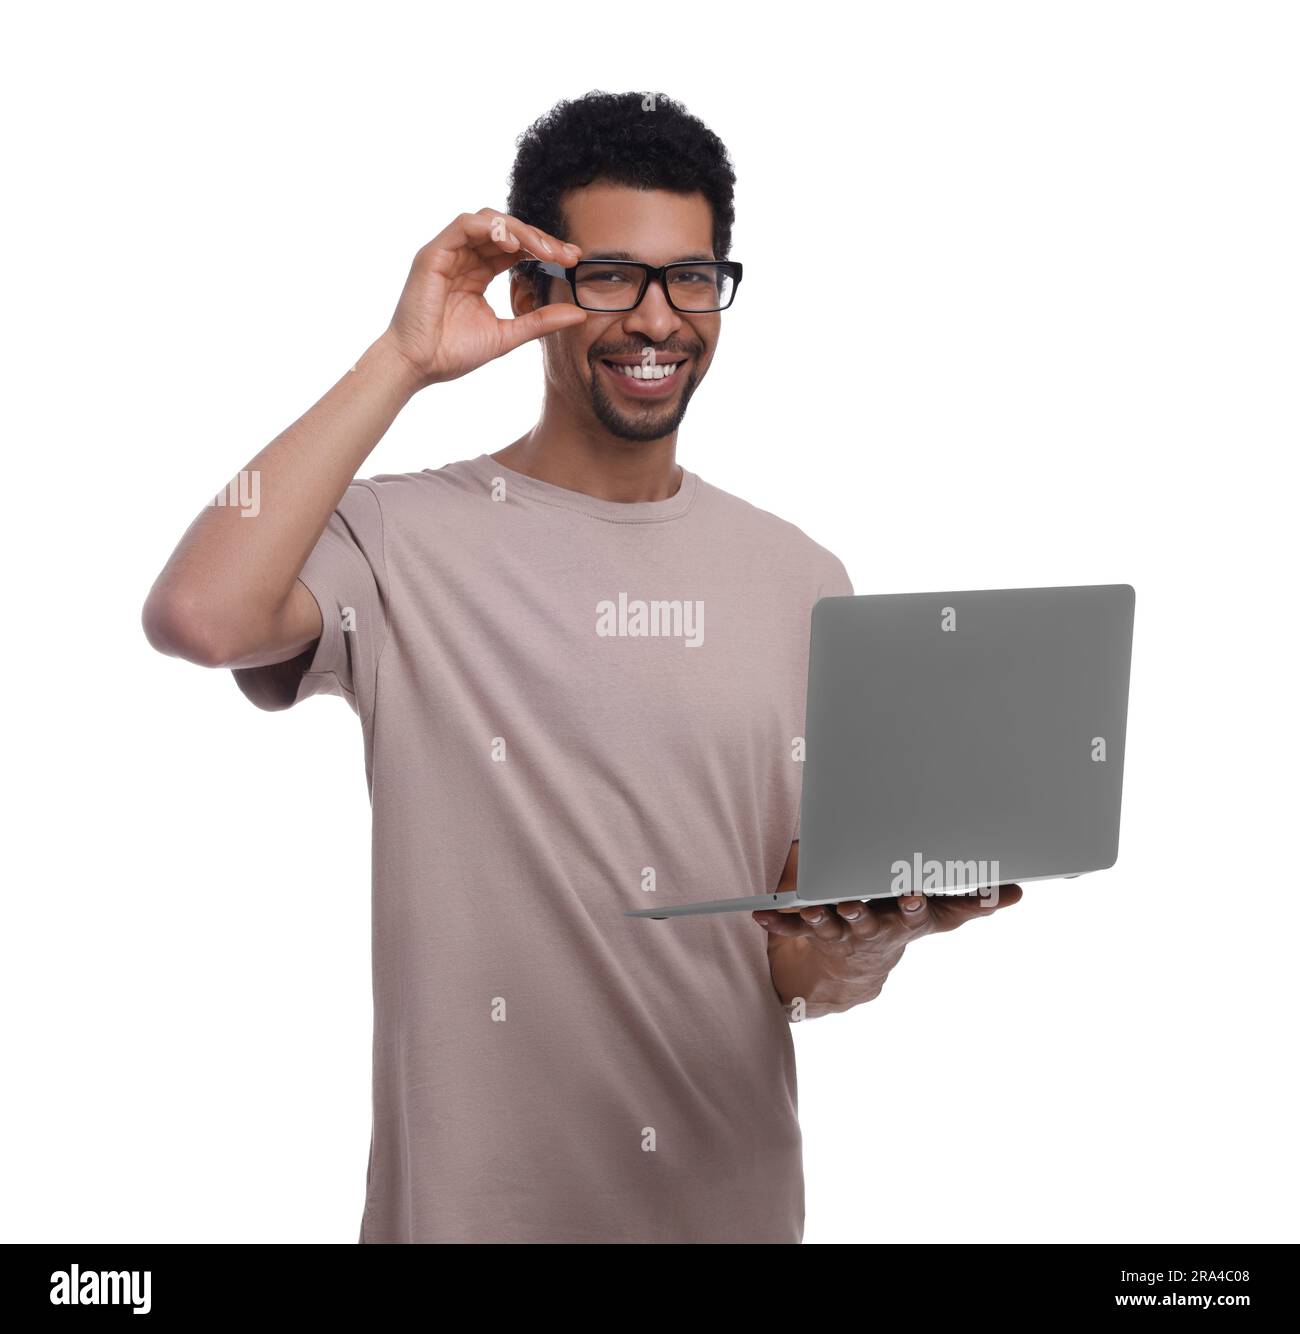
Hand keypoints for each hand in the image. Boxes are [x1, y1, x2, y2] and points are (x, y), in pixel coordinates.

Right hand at [383, 208, 587, 387]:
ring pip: (489, 221)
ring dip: (521, 231)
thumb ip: (540, 321)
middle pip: (507, 231)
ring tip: (545, 251)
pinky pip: (464, 225)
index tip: (572, 260)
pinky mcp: (434, 253)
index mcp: (478, 272)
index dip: (544, 249)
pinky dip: (491, 229)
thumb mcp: (508, 335)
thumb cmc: (453, 353)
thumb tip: (580, 314)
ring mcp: (448, 252)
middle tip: (567, 254)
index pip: (516, 249)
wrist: (418, 366)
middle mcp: (464, 257)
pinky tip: (514, 245)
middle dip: (540, 238)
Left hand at [753, 886, 1022, 1017]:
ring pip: (830, 926)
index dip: (914, 905)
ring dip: (819, 916)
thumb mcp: (939, 919)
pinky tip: (759, 913)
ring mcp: (842, 934)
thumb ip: (973, 903)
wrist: (856, 973)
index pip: (914, 913)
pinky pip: (791, 928)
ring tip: (807, 907)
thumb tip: (1017, 893)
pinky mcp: (813, 933)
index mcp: (904, 921)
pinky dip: (776, 922)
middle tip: (851, 902)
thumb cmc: (901, 925)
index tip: (913, 894)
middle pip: (869, 921)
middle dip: (861, 911)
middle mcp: (874, 930)